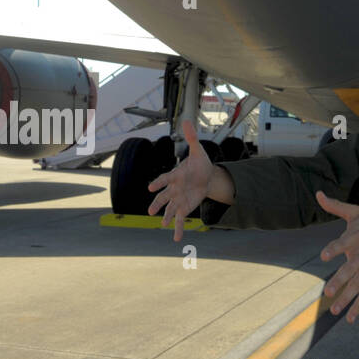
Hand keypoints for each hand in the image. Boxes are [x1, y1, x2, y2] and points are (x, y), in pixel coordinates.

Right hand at [148, 120, 214, 242]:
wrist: (207, 177)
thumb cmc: (199, 164)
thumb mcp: (198, 151)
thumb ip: (191, 138)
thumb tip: (187, 120)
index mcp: (175, 175)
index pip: (165, 179)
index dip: (158, 183)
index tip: (151, 187)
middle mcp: (174, 189)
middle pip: (163, 197)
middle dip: (158, 204)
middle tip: (151, 211)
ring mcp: (178, 199)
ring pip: (169, 209)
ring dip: (166, 217)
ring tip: (163, 224)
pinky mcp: (184, 207)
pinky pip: (180, 219)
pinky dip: (178, 229)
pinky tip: (177, 239)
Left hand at [316, 191, 358, 322]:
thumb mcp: (355, 212)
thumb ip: (335, 206)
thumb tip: (318, 193)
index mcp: (353, 239)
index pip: (341, 245)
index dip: (333, 249)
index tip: (325, 255)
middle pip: (348, 270)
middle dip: (339, 282)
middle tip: (328, 292)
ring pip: (356, 286)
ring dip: (346, 299)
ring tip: (334, 310)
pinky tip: (350, 318)